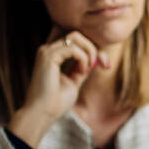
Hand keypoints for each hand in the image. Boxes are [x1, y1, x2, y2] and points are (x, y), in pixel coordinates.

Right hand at [8, 27, 109, 147]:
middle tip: (101, 65)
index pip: (76, 41)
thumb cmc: (56, 102)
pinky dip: (82, 58)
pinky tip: (82, 71)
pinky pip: (72, 48)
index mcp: (53, 55)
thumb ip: (83, 69)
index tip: (106, 65)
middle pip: (76, 35)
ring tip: (88, 69)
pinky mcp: (47, 56)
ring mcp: (46, 51)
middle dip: (93, 48)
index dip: (93, 49)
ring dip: (89, 52)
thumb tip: (97, 59)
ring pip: (75, 37)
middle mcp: (48, 50)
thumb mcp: (74, 82)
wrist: (42, 113)